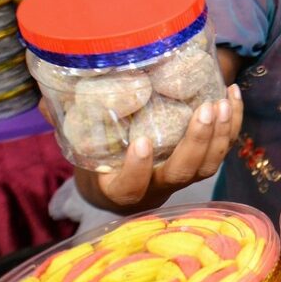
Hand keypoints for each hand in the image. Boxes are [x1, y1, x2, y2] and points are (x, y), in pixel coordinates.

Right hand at [71, 86, 243, 209]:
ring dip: (220, 133)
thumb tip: (48, 99)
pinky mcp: (203, 163)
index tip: (141, 142)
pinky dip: (232, 123)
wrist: (121, 180)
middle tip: (203, 110)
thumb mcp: (78, 144)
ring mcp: (183, 177)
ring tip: (221, 101)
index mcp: (122, 188)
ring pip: (208, 164)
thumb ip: (65, 122)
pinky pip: (223, 148)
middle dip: (197, 143)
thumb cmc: (96, 158)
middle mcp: (157, 187)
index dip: (139, 169)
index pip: (131, 187)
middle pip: (183, 174)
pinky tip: (232, 94)